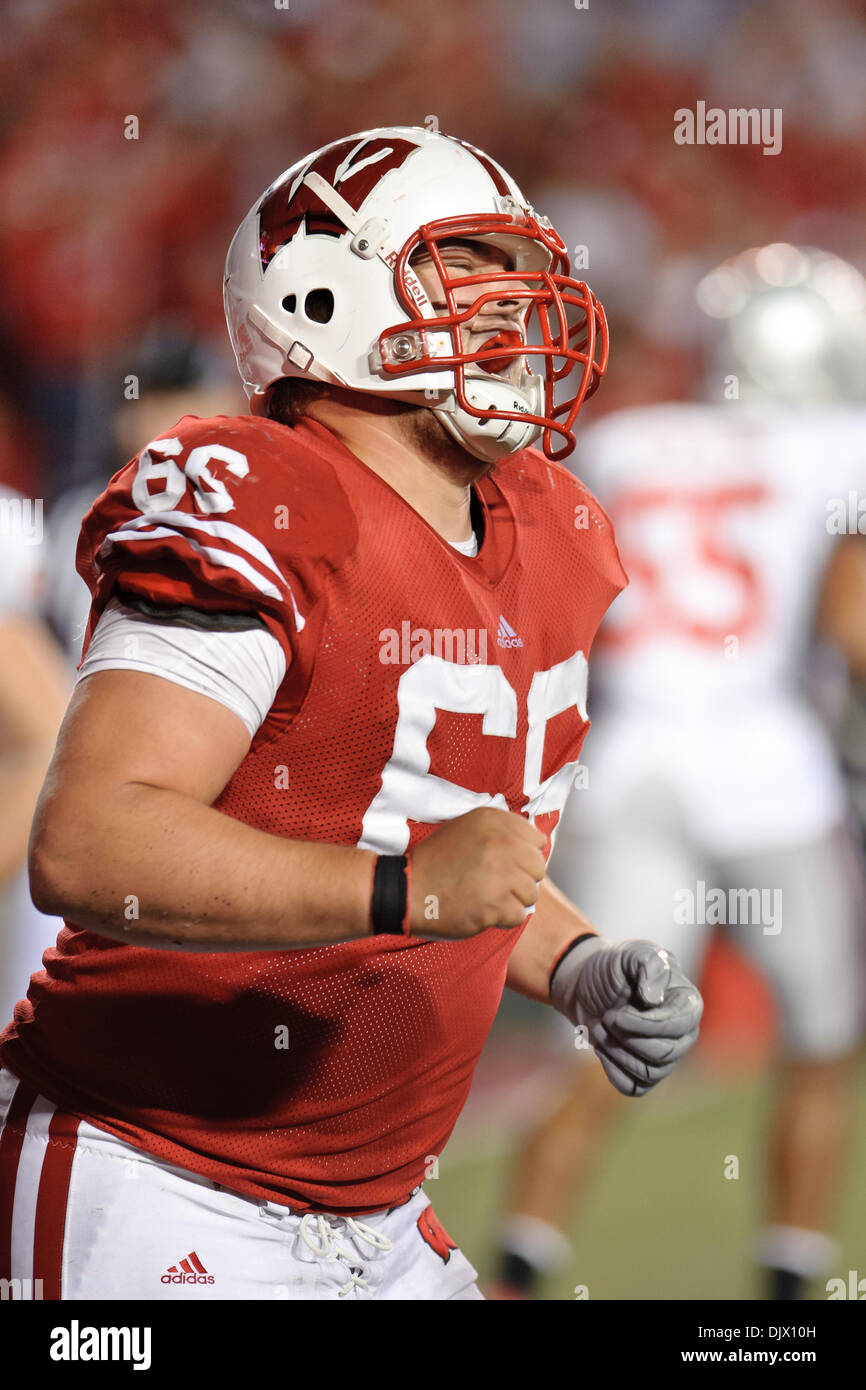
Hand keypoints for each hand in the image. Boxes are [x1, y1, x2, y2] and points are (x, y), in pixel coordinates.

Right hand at [409, 807, 546, 940]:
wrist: (409, 889)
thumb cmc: (437, 861)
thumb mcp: (466, 828)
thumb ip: (500, 831)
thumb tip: (535, 843)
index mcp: (494, 821)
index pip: (536, 839)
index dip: (524, 855)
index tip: (507, 863)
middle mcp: (501, 844)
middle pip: (538, 867)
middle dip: (522, 879)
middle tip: (497, 884)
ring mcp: (500, 875)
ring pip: (531, 893)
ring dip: (513, 900)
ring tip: (488, 897)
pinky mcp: (496, 904)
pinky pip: (519, 916)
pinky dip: (503, 918)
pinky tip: (483, 911)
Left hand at [550, 937, 702, 1095]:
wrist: (586, 984)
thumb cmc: (614, 967)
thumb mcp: (631, 954)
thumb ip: (649, 965)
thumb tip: (654, 1000)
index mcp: (688, 1004)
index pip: (676, 1027)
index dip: (644, 1025)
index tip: (615, 1013)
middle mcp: (683, 1033)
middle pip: (664, 1053)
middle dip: (627, 1038)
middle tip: (607, 1017)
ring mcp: (665, 1056)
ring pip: (649, 1073)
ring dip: (617, 1051)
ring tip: (602, 1026)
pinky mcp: (644, 1072)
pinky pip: (633, 1087)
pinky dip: (613, 1070)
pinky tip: (602, 1048)